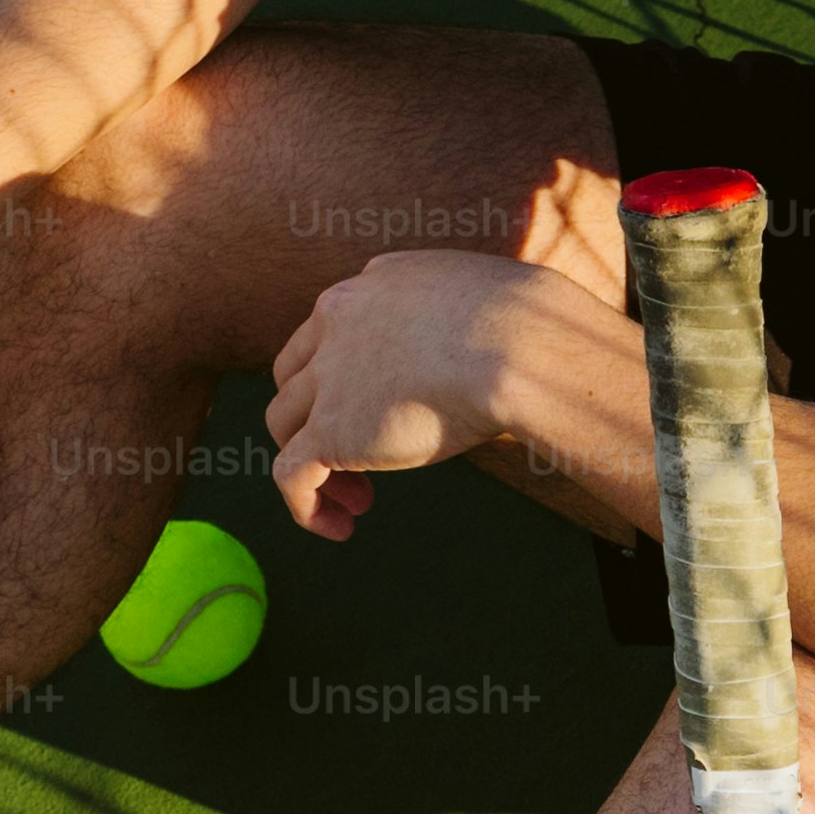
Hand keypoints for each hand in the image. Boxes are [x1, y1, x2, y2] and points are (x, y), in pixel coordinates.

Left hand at [262, 250, 604, 539]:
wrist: (520, 346)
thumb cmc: (529, 328)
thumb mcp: (483, 305)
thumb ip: (462, 324)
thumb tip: (493, 357)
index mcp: (373, 285)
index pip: (333, 331)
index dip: (345, 377)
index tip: (381, 413)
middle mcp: (338, 321)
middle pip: (297, 375)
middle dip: (318, 417)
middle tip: (362, 462)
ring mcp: (328, 375)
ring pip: (285, 423)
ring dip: (316, 463)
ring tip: (358, 500)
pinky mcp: (329, 429)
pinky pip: (290, 475)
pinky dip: (304, 506)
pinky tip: (338, 528)